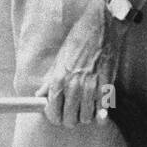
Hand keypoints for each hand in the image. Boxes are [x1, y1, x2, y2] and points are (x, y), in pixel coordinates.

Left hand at [37, 0, 124, 127]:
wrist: (100, 26)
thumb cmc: (78, 39)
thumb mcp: (59, 58)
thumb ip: (49, 81)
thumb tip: (40, 96)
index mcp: (59, 79)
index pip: (52, 113)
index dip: (54, 117)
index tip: (56, 115)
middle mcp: (74, 86)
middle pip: (69, 120)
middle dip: (69, 119)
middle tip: (70, 112)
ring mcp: (91, 87)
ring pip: (86, 118)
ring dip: (84, 116)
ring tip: (83, 107)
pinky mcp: (107, 85)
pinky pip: (102, 109)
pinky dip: (99, 111)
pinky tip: (97, 104)